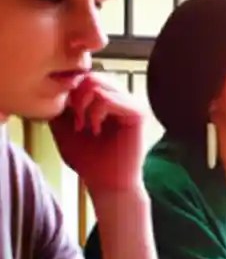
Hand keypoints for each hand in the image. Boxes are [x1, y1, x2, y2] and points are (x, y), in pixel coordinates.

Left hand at [47, 75, 146, 193]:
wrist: (106, 183)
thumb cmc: (88, 159)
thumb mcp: (64, 125)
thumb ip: (61, 102)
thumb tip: (54, 82)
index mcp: (108, 98)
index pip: (85, 76)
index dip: (69, 89)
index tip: (64, 113)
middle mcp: (122, 97)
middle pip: (91, 75)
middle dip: (74, 95)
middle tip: (74, 119)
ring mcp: (132, 103)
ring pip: (98, 82)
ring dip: (83, 103)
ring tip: (83, 124)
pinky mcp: (138, 113)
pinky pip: (109, 97)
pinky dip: (95, 112)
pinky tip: (95, 128)